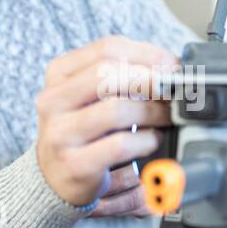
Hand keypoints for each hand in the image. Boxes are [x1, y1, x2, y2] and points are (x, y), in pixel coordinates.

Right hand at [36, 36, 176, 208]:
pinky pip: (120, 145)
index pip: (106, 49)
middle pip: (109, 74)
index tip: (172, 65)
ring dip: (152, 112)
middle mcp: (53, 100)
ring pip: (116, 109)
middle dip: (150, 80)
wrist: (53, 178)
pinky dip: (146, 140)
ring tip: (166, 117)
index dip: (146, 53)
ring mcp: (60, 134)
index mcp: (58, 74)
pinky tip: (152, 140)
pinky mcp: (75, 164)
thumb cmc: (82, 130)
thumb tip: (170, 67)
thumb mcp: (91, 95)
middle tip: (173, 91)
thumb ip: (122, 76)